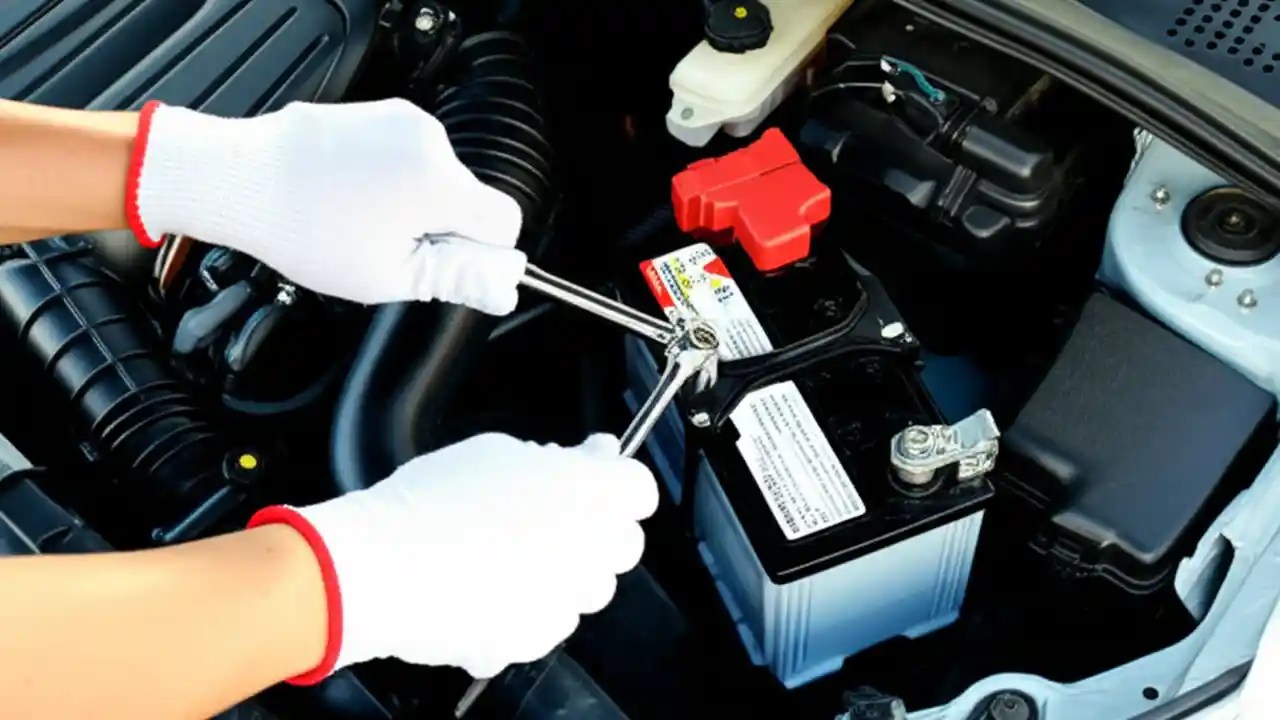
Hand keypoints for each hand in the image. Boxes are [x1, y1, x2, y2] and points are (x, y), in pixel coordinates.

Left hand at [127, 99, 525, 313]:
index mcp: (439, 183)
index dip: (481, 253)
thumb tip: (500, 288)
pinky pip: (410, 156)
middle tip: (388, 248)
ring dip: (413, 203)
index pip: (504, 221)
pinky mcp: (381, 113)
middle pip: (469, 199)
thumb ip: (455, 280)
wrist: (240, 178)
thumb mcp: (387, 275)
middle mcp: (429, 142)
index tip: (446, 265)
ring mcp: (404, 121)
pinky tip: (351, 196)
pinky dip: (392, 179)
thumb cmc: (302, 227)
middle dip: (440, 228)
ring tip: (360, 219)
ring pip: (438, 178)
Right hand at [249, 433, 658, 682]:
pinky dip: (527, 608)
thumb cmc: (430, 502)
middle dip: (595, 529)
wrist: (379, 568)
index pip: (639, 489)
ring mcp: (565, 601)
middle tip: (548, 515)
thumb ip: (558, 456)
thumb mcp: (497, 450)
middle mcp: (589, 550)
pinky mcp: (535, 640)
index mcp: (589, 492)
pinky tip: (486, 587)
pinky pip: (546, 622)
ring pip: (587, 589)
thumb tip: (591, 455)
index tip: (594, 479)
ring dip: (563, 571)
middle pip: (623, 544)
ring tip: (507, 554)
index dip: (615, 483)